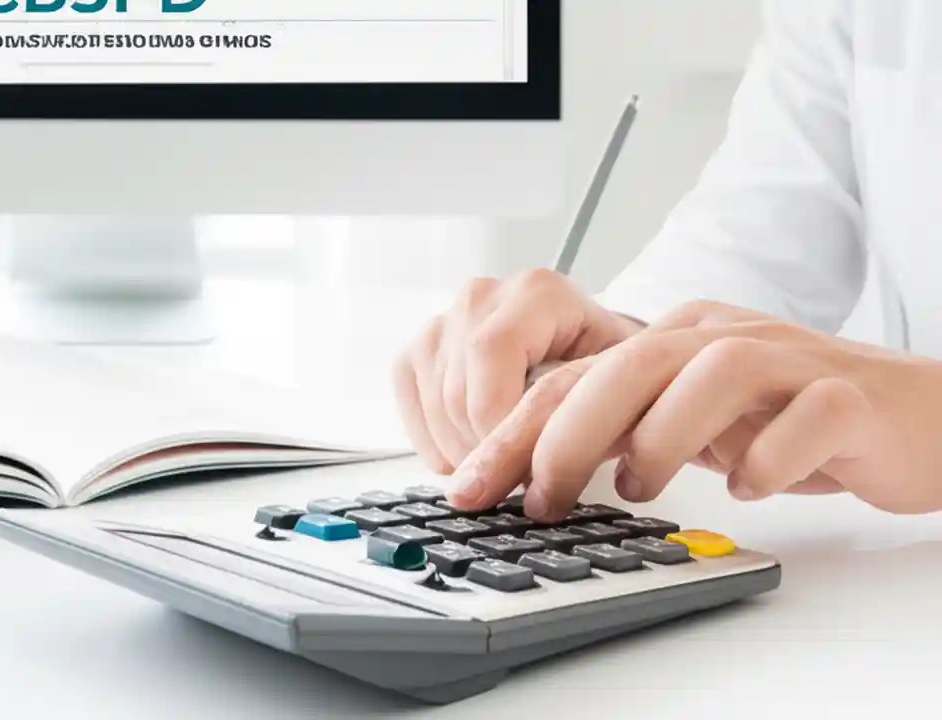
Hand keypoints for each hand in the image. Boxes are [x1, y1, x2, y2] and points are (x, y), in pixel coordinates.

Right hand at [392, 269, 644, 475]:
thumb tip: (536, 468)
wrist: (589, 353)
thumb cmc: (606, 373)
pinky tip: (465, 454)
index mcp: (537, 292)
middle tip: (519, 478)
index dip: (497, 420)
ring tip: (500, 465)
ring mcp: (445, 318)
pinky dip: (431, 440)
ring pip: (432, 399)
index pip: (491, 351)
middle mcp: (483, 295)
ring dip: (461, 449)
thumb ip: (576, 414)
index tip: (521, 467)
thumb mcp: (612, 389)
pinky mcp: (421, 345)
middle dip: (484, 448)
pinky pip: (408, 398)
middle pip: (458, 386)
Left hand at [451, 300, 941, 520]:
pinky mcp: (849, 398)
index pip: (578, 375)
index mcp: (676, 341)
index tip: (471, 486)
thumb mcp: (689, 423)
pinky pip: (806, 417)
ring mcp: (791, 362)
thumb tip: (533, 475)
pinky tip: (749, 487)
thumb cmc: (790, 421)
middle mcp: (723, 339)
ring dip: (662, 436)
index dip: (515, 431)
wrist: (915, 417)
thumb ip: (623, 432)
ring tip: (637, 489)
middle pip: (631, 365)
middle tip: (538, 499)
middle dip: (566, 434)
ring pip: (713, 374)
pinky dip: (769, 456)